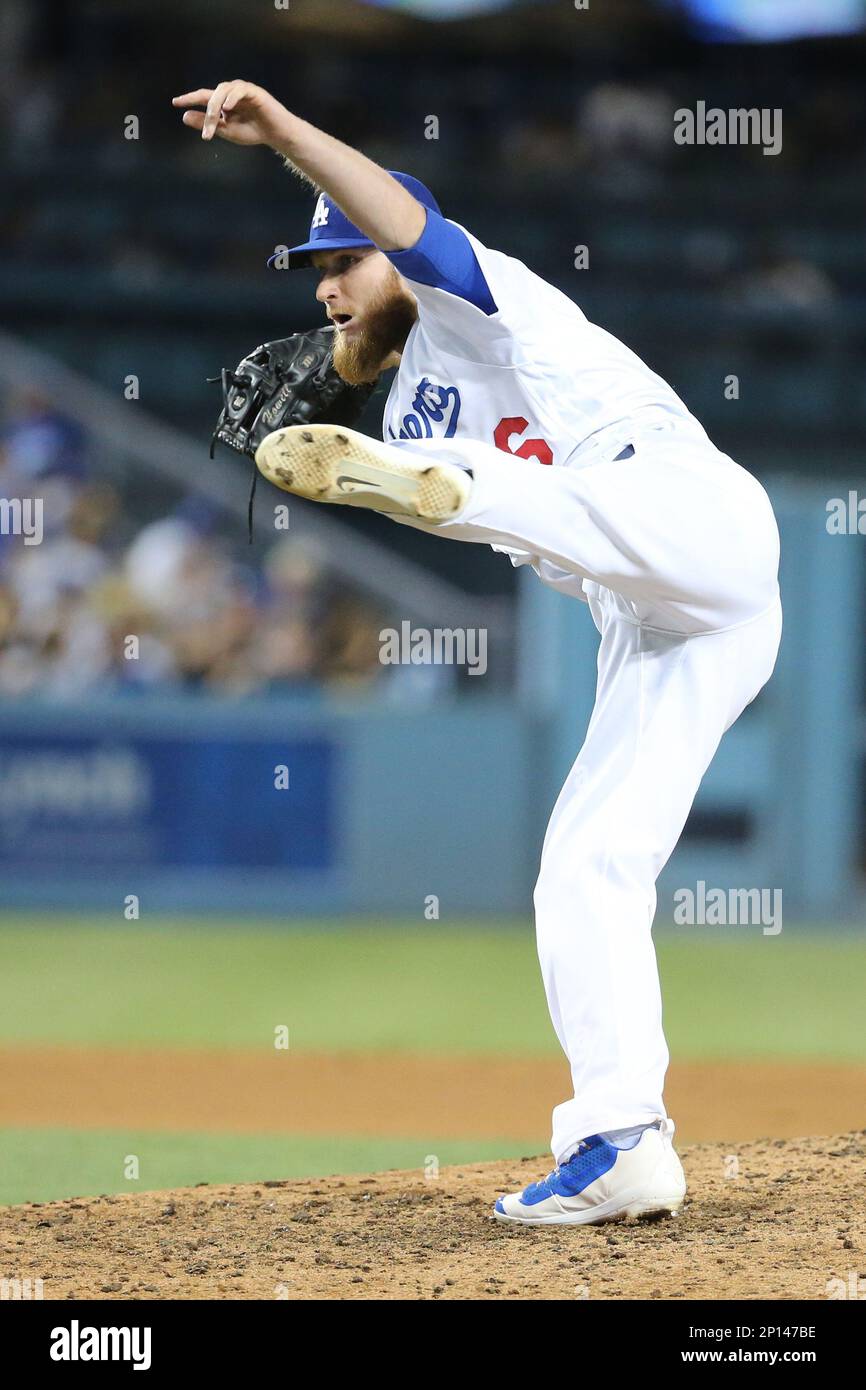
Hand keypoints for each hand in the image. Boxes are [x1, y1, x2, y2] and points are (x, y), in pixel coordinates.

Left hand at [172, 81, 291, 147]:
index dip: (189, 98)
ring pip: (223, 91)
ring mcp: (242, 91)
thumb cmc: (253, 132)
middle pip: (212, 95)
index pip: (203, 96)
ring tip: (216, 121)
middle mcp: (230, 93)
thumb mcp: (226, 131)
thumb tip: (184, 116)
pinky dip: (232, 98)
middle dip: (207, 114)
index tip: (175, 102)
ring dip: (217, 107)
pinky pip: (240, 90)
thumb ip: (207, 124)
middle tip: (206, 132)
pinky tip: (227, 109)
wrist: (276, 134)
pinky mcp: (255, 92)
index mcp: (223, 101)